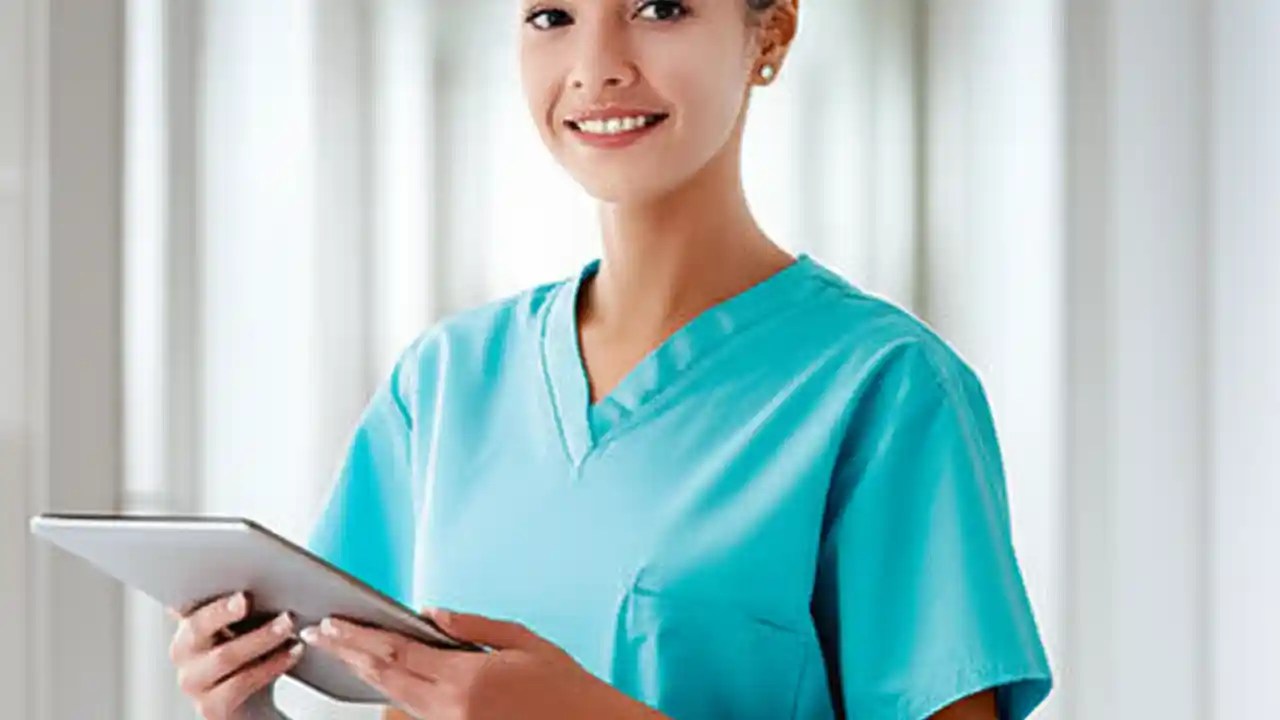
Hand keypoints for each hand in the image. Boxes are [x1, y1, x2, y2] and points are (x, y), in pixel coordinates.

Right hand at [167, 592, 303, 719]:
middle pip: (197, 627)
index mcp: (189, 624)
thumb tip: (267, 574)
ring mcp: (193, 682)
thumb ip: (247, 603)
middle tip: (248, 599)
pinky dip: (271, 665)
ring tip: (288, 624)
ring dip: (260, 637)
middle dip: (223, 611)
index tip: (223, 582)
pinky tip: (293, 652)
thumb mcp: (250, 626)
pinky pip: (240, 683)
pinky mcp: (211, 708)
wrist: (256, 708)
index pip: (185, 602)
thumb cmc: (255, 656)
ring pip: (224, 656)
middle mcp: (183, 652)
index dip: (200, 592)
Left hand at [301, 607, 664, 719]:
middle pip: (385, 678)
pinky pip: (414, 712)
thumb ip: (473, 626)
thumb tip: (429, 614)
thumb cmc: (564, 686)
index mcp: (468, 677)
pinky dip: (391, 693)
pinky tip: (377, 677)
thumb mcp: (524, 641)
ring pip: (394, 698)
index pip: (398, 652)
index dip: (359, 637)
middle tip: (318, 634)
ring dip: (364, 673)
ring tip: (339, 651)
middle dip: (349, 653)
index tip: (331, 623)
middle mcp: (452, 707)